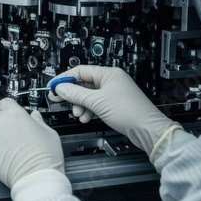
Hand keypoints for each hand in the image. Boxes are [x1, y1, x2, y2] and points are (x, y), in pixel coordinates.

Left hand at [0, 99, 63, 188]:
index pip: (5, 103)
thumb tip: (34, 116)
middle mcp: (0, 122)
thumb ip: (39, 121)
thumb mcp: (49, 133)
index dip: (8, 109)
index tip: (10, 114)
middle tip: (9, 132)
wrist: (36, 176)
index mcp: (15, 114)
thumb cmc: (45, 156)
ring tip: (5, 147)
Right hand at [49, 65, 176, 153]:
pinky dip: (89, 110)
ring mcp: (113, 93)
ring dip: (80, 104)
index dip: (65, 79)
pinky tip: (86, 117)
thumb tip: (60, 88)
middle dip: (71, 93)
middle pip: (83, 83)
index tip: (53, 86)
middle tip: (57, 99)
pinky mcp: (114, 104)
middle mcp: (111, 81)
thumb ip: (75, 94)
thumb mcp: (96, 101)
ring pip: (89, 95)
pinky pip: (95, 103)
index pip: (80, 71)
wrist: (147, 129)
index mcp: (108, 74)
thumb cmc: (129, 112)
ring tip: (78, 113)